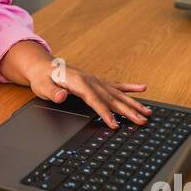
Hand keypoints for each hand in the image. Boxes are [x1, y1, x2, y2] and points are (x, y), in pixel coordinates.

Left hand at [27, 60, 150, 128]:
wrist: (44, 66)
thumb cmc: (43, 77)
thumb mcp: (42, 86)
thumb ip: (53, 92)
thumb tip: (62, 96)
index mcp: (79, 82)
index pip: (95, 100)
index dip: (105, 113)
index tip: (114, 124)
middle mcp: (91, 81)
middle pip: (112, 99)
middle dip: (127, 111)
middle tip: (141, 121)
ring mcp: (96, 81)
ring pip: (118, 94)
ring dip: (133, 103)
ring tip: (148, 112)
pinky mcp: (97, 81)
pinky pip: (117, 85)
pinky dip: (130, 87)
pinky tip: (143, 88)